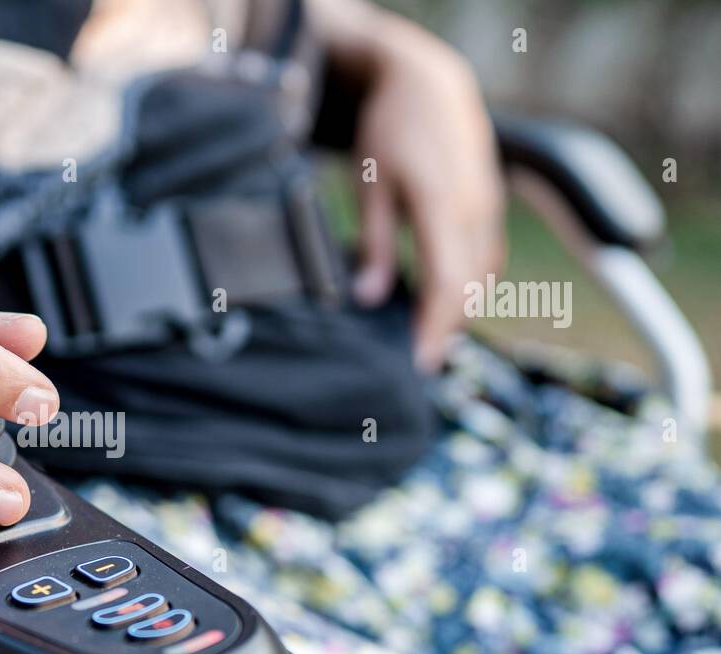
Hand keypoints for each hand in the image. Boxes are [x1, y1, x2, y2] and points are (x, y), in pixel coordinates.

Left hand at [347, 22, 505, 370]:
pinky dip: (469, 284)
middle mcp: (475, 209)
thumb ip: (373, 243)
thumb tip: (368, 296)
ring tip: (428, 340)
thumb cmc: (392, 129)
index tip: (421, 363)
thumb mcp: (370, 183)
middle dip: (447, 329)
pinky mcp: (490, 205)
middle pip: (469, 287)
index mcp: (443, 204)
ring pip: (483, 274)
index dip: (436, 329)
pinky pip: (487, 256)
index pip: (447, 284)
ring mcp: (489, 206)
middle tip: (420, 364)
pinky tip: (444, 302)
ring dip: (460, 309)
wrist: (429, 83)